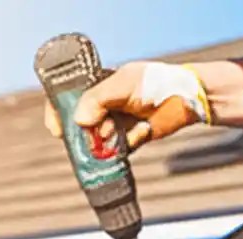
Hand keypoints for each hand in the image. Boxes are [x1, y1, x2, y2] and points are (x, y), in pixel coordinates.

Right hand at [43, 61, 211, 150]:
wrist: (185, 99)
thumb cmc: (153, 83)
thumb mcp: (122, 85)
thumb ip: (97, 99)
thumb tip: (78, 121)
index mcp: (95, 86)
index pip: (66, 98)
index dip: (57, 113)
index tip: (57, 129)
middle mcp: (101, 106)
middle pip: (77, 125)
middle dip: (83, 134)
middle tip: (99, 131)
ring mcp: (114, 123)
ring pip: (95, 142)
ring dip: (104, 142)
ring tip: (118, 133)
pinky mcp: (127, 140)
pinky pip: (115, 152)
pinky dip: (126, 145)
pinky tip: (141, 132)